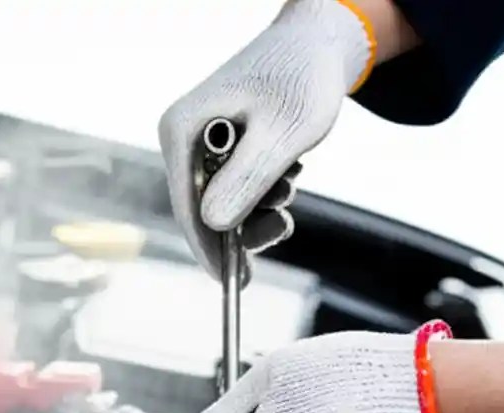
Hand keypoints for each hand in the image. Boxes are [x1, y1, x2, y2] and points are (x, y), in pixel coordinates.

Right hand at [158, 0, 373, 278]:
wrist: (321, 39)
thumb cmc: (304, 77)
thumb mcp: (283, 133)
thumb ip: (247, 179)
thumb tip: (212, 224)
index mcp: (182, 129)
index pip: (185, 204)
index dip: (207, 247)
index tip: (229, 282)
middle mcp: (182, 135)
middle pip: (201, 206)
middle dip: (242, 224)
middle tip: (281, 228)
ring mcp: (201, 140)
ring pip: (222, 198)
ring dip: (259, 205)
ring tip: (291, 185)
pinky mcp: (221, 143)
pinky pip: (235, 183)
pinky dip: (264, 189)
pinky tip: (288, 169)